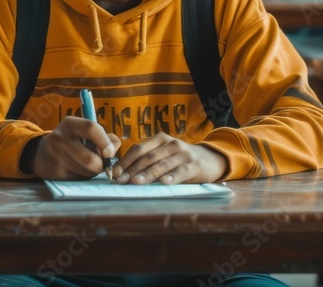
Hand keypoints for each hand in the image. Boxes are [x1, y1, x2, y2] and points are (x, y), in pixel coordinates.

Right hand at [29, 116, 120, 180]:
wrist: (42, 153)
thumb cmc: (72, 142)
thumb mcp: (84, 133)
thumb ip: (105, 137)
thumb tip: (115, 147)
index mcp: (70, 124)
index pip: (91, 128)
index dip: (105, 142)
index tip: (110, 153)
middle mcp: (60, 138)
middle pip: (90, 159)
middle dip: (101, 166)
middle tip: (102, 165)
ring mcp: (55, 156)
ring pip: (85, 172)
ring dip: (93, 173)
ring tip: (89, 167)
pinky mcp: (54, 172)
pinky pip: (78, 179)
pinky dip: (83, 178)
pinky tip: (78, 171)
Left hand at [111, 133, 226, 184]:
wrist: (209, 159)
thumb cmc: (180, 159)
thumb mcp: (164, 153)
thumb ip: (148, 159)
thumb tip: (122, 173)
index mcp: (160, 139)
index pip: (138, 149)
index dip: (125, 161)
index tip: (113, 173)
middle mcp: (171, 144)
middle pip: (147, 157)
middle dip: (131, 170)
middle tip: (120, 181)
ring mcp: (183, 154)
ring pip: (161, 164)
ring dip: (147, 174)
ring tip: (135, 182)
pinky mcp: (194, 165)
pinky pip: (181, 171)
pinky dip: (172, 177)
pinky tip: (164, 182)